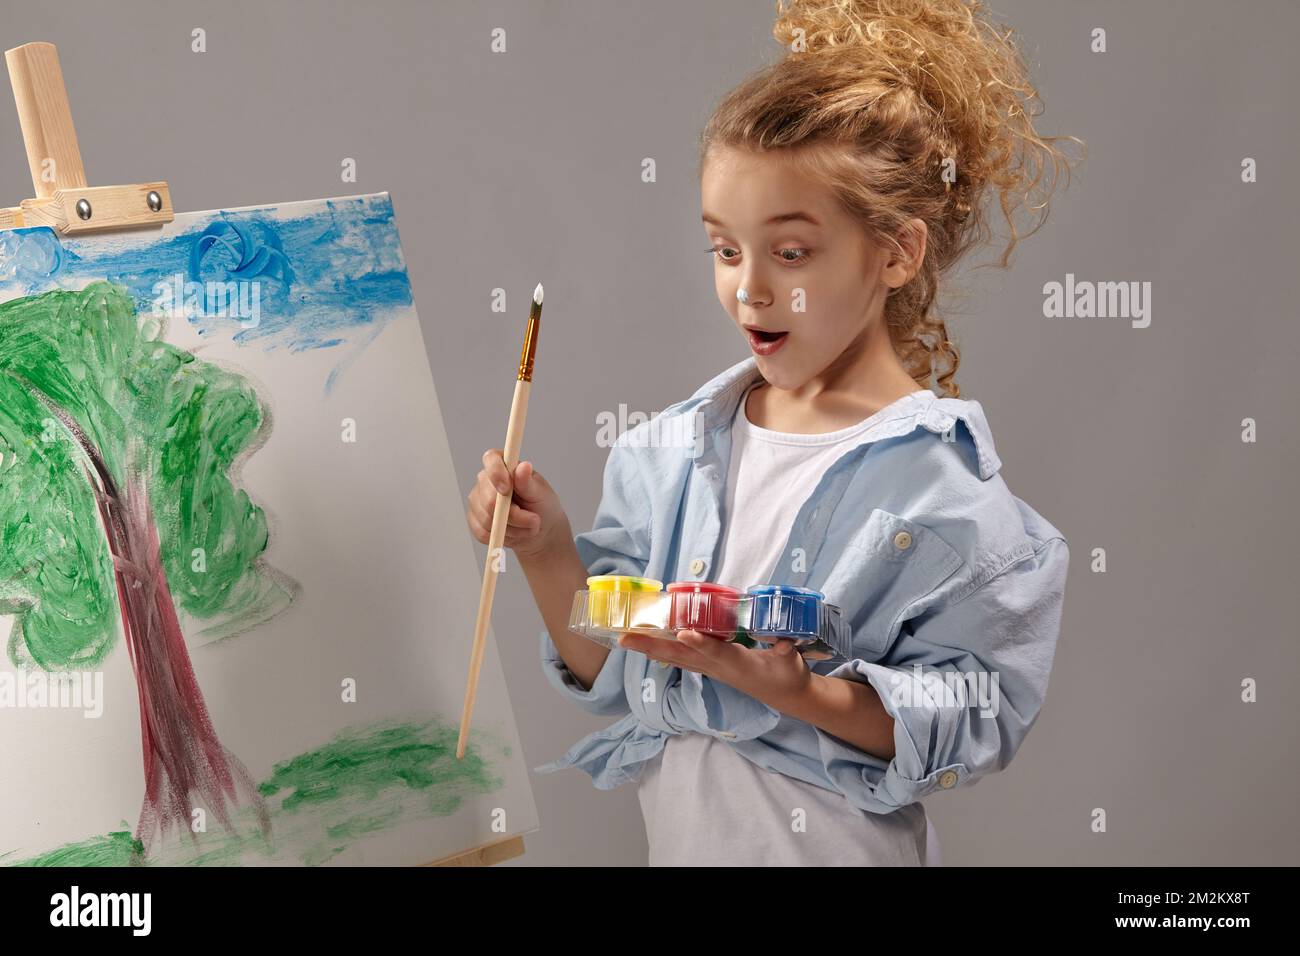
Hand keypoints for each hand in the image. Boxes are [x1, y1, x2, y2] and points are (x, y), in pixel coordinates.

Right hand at [466, 449, 569, 560]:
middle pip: (488, 499)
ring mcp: (477, 501)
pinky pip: (483, 533)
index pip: (491, 460)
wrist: (540, 529)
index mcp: (503, 465)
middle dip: (514, 515)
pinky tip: (515, 532)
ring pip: (487, 520)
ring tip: (529, 526)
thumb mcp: (541, 493)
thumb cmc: (542, 506)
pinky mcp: (474, 521)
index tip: (508, 489)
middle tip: (534, 520)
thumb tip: (523, 466)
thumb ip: (528, 482)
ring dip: (513, 528)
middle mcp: (486, 480)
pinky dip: (504, 537)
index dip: (496, 474)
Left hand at [617, 629, 813, 710]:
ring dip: (650, 648)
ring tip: (626, 639)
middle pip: (680, 656)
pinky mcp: (711, 668)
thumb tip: (785, 641)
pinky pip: (682, 659)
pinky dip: (664, 650)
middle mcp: (718, 667)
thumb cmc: (788, 674)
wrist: (786, 694)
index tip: (683, 634)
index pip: (715, 652)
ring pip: (676, 658)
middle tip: (624, 638)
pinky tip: (648, 645)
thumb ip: (787, 650)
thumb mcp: (791, 662)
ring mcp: (712, 669)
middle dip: (651, 647)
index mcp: (737, 664)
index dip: (700, 643)